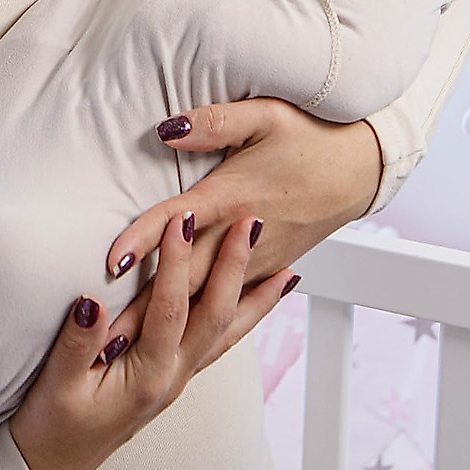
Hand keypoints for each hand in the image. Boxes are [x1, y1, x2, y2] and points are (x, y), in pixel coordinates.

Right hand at [7, 213, 295, 469]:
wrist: (56, 461)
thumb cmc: (54, 424)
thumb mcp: (57, 384)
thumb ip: (77, 343)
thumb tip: (91, 302)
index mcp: (147, 376)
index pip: (169, 309)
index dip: (176, 263)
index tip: (181, 221)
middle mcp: (172, 376)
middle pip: (215, 316)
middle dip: (235, 268)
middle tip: (250, 225)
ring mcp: (177, 377)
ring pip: (227, 333)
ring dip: (256, 299)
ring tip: (288, 272)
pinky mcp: (172, 375)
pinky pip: (217, 342)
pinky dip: (242, 319)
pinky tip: (252, 305)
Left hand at [101, 98, 380, 348]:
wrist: (364, 167)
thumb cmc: (312, 135)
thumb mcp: (265, 115)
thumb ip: (213, 123)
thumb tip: (166, 129)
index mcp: (234, 197)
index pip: (176, 222)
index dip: (142, 241)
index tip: (110, 263)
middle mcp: (244, 236)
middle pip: (184, 278)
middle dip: (143, 310)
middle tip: (105, 341)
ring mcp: (260, 258)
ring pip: (204, 299)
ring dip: (166, 326)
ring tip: (126, 354)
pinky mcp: (272, 266)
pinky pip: (231, 303)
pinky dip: (202, 324)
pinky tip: (178, 342)